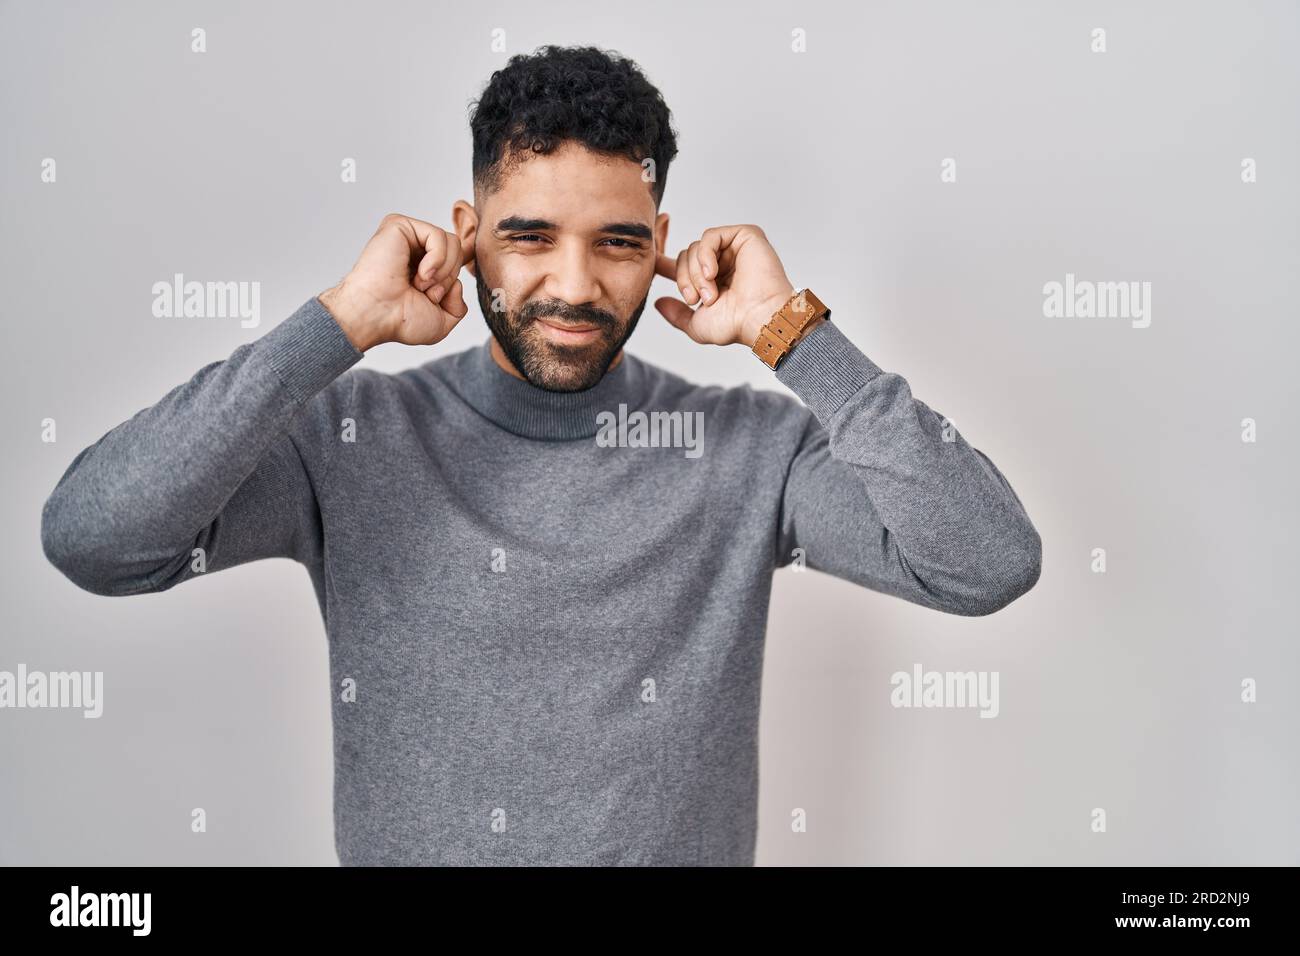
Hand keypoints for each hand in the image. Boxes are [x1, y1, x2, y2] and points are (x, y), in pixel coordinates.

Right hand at [319, 213, 473, 350]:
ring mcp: (407, 235)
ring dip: (442, 271)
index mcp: (424, 265)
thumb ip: (458, 304)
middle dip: (448, 278)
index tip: (432, 299)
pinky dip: (437, 260)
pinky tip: (420, 273)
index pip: (458, 260)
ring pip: (452, 242)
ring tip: (419, 284)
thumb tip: (458, 282)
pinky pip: (438, 236)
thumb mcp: (442, 321)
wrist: (375, 316)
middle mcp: (415, 247)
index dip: (452, 283)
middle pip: (458, 250)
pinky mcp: (399, 225)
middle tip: (423, 292)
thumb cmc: (399, 320)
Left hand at [653, 224, 795, 347]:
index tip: (654, 266)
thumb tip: (658, 303)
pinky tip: (713, 273)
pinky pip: (710, 236)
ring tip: (710, 294)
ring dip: (695, 273)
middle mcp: (725, 262)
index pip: (685, 264)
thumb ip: (677, 314)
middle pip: (686, 256)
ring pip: (695, 247)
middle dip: (684, 279)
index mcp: (714, 279)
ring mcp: (735, 249)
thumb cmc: (736, 325)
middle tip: (695, 300)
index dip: (666, 265)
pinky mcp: (745, 236)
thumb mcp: (697, 325)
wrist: (760, 320)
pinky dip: (705, 255)